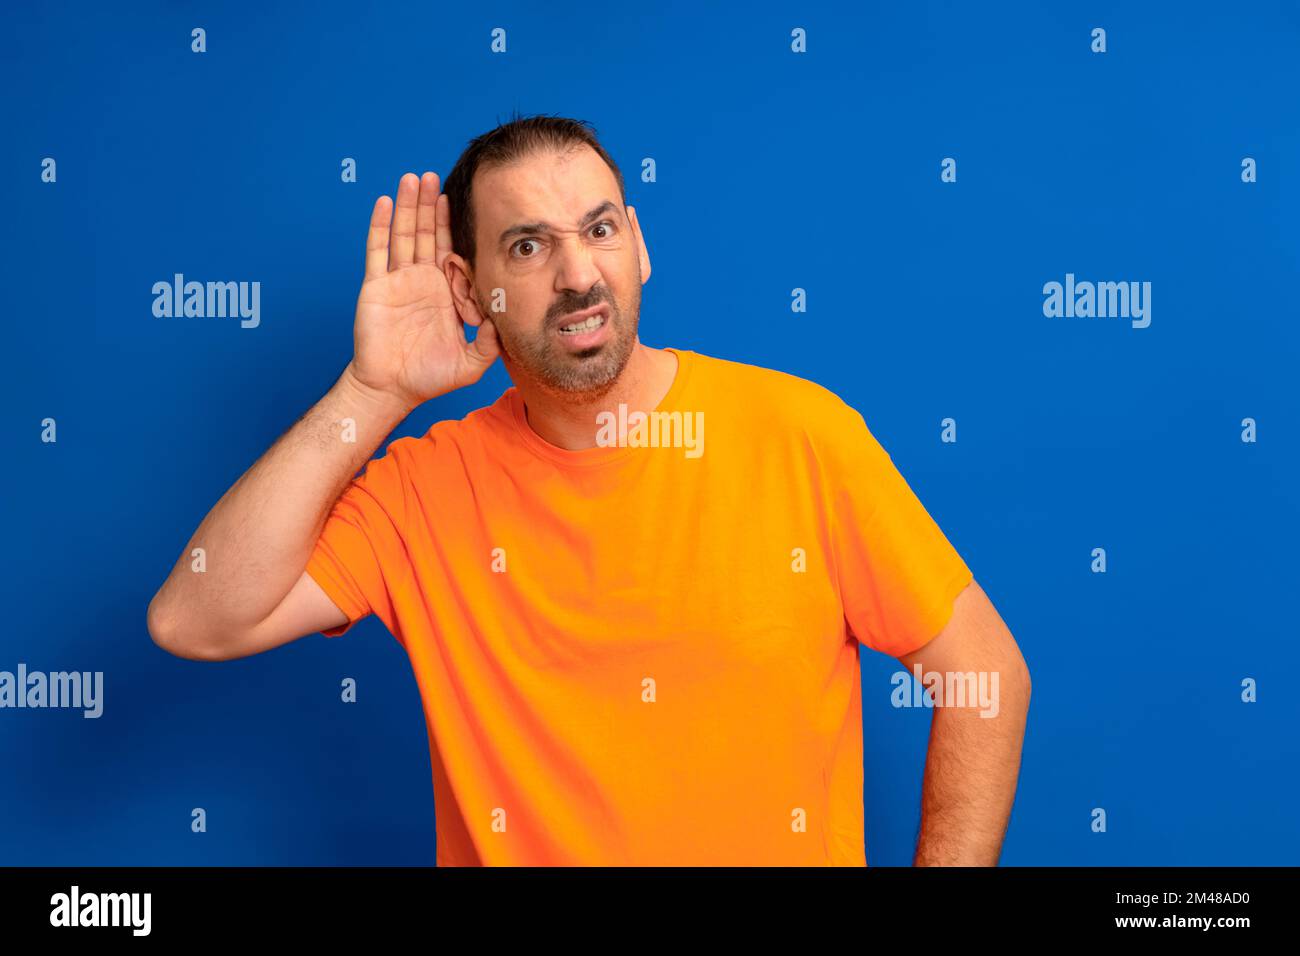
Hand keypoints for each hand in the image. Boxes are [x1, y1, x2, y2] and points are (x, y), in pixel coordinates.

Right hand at [346, 172, 499, 409]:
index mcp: (445, 293)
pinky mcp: (375, 286)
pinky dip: (380, 225)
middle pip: (428, 234)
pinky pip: (377, 251)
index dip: (457, 229)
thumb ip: (491, 342)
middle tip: (437, 175)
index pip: (453, 253)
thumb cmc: (429, 377)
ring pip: (404, 234)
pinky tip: (386, 202)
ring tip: (414, 177)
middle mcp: (422, 281)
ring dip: (409, 206)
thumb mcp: (471, 362)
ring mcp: (398, 281)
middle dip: (433, 206)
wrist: (392, 389)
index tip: (466, 202)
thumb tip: (507, 317)